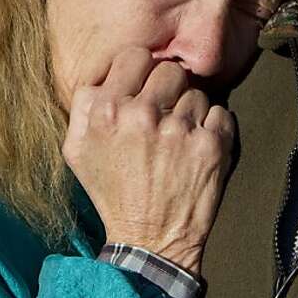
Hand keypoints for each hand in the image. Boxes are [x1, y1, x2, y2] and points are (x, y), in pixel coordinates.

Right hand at [62, 48, 234, 274]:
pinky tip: (197, 148)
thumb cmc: (112, 192)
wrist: (150, 241)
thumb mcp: (76, 151)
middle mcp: (143, 115)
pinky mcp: (212, 145)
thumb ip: (83, 105)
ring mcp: (181, 129)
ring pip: (197, 93)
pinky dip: (213, 128)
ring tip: (179, 139)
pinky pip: (220, 112)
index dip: (141, 70)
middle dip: (169, 90)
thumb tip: (101, 74)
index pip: (135, 55)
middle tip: (163, 115)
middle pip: (170, 70)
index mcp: (107, 111)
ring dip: (191, 113)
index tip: (144, 87)